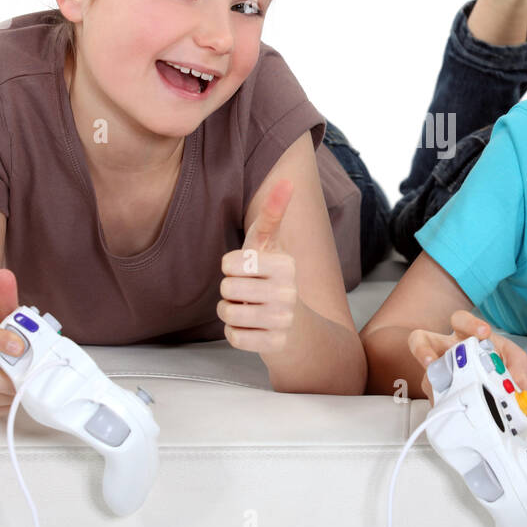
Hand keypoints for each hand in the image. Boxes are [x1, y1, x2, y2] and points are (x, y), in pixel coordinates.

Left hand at [218, 178, 298, 355]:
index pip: (230, 262)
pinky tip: (253, 329)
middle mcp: (289, 292)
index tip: (249, 271)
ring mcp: (283, 321)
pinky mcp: (275, 346)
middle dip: (230, 292)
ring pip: (227, 313)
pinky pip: (233, 337)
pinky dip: (236, 333)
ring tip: (249, 310)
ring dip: (230, 312)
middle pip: (227, 288)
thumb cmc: (275, 280)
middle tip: (248, 293)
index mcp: (286, 264)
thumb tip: (287, 180)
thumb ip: (274, 214)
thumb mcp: (271, 247)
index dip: (231, 267)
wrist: (300, 330)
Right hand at [408, 310, 526, 400]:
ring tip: (439, 389)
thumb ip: (517, 364)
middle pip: (421, 339)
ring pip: (425, 373)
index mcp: (463, 335)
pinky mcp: (439, 391)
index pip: (460, 320)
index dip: (469, 324)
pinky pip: (435, 396)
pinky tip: (452, 405)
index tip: (483, 332)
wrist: (490, 379)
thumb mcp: (510, 356)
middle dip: (423, 349)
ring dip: (431, 382)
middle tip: (430, 360)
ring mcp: (439, 370)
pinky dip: (443, 402)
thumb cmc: (492, 359)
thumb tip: (519, 383)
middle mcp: (445, 349)